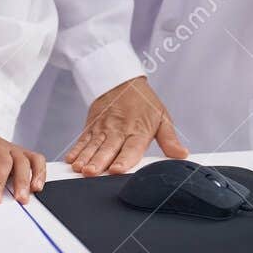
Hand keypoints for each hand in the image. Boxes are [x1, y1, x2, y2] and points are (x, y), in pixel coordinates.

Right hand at [66, 76, 187, 175]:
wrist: (122, 80)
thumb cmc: (144, 103)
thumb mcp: (162, 118)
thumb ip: (169, 139)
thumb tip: (182, 155)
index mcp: (138, 131)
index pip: (131, 148)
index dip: (124, 160)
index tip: (117, 170)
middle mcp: (119, 131)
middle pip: (108, 149)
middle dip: (99, 161)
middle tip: (91, 172)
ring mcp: (103, 128)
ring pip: (93, 146)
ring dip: (85, 158)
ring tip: (79, 168)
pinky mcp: (92, 126)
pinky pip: (83, 140)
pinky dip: (76, 150)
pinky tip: (70, 160)